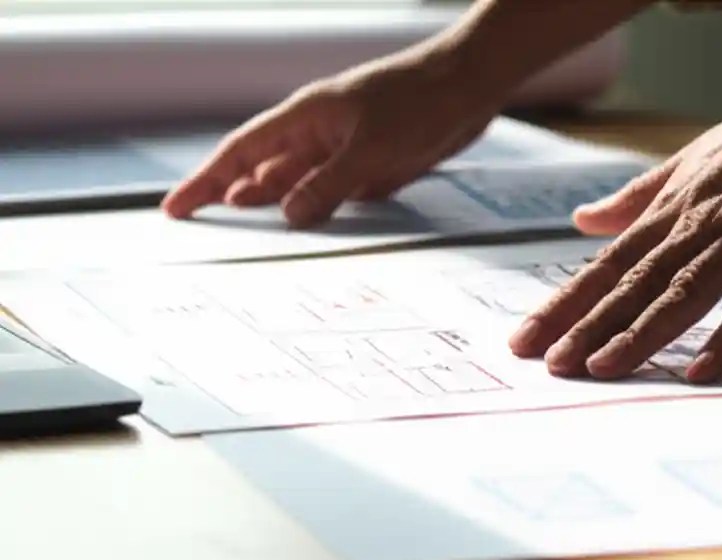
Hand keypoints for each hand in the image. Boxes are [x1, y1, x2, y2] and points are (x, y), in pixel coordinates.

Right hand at [162, 48, 505, 227]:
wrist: (471, 85)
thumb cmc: (419, 100)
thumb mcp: (371, 148)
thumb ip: (329, 185)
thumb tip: (287, 217)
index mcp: (305, 118)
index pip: (241, 152)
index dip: (206, 181)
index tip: (176, 208)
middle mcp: (319, 134)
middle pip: (265, 172)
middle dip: (233, 199)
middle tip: (204, 234)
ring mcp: (347, 150)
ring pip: (301, 187)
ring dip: (278, 211)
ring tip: (249, 239)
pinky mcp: (375, 165)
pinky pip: (339, 196)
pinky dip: (323, 214)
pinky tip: (312, 234)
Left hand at [507, 85, 721, 382]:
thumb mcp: (691, 159)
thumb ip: (636, 196)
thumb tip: (583, 220)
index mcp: (672, 208)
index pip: (606, 264)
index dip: (565, 303)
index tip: (526, 337)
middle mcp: (697, 227)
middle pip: (632, 285)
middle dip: (585, 327)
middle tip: (547, 365)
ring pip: (680, 295)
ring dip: (638, 334)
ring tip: (599, 369)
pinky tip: (699, 372)